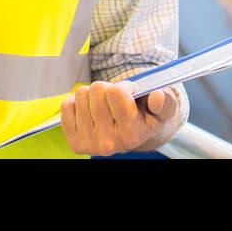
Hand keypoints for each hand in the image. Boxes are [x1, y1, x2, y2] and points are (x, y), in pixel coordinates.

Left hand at [60, 81, 177, 155]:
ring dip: (92, 94)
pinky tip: (90, 111)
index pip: (116, 92)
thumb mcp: (162, 110)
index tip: (130, 94)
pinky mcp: (74, 142)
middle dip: (107, 88)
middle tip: (115, 100)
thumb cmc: (146, 116)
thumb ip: (165, 102)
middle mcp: (110, 144)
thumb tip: (157, 98)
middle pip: (97, 89)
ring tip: (104, 105)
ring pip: (81, 94)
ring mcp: (90, 144)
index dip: (124, 86)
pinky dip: (77, 102)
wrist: (130, 136)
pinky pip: (67, 105)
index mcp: (132, 135)